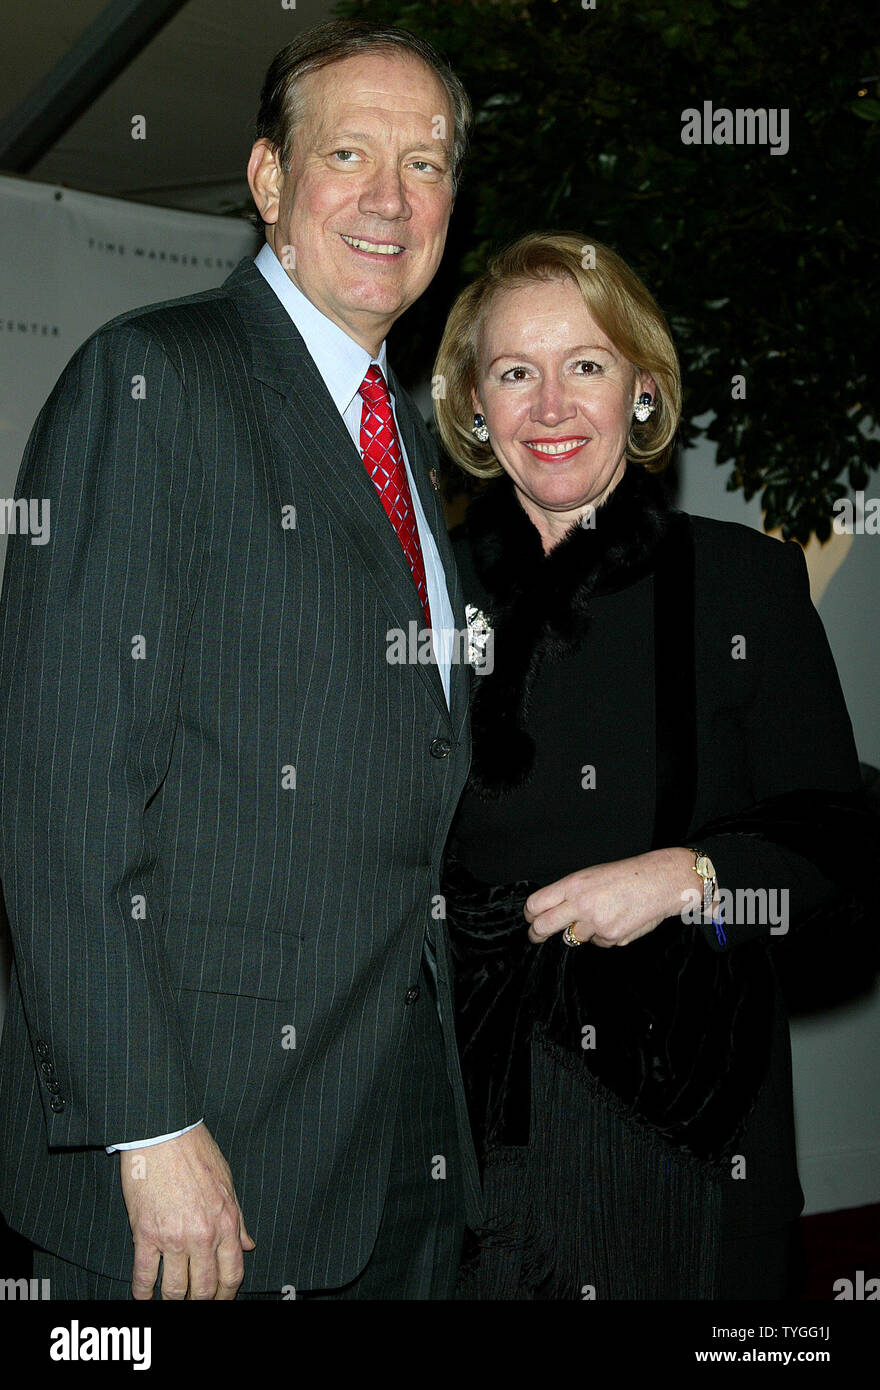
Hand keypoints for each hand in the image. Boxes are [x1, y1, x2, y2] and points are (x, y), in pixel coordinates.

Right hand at [120, 1122, 254, 1299]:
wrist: (165, 1133)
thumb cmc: (196, 1152)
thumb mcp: (227, 1182)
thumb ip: (238, 1219)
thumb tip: (248, 1245)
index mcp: (226, 1222)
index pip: (232, 1274)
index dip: (226, 1295)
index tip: (220, 1300)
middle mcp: (203, 1236)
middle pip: (204, 1289)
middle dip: (200, 1302)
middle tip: (194, 1305)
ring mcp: (174, 1237)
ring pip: (175, 1289)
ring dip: (172, 1301)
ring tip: (170, 1303)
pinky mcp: (146, 1234)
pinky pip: (144, 1275)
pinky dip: (143, 1293)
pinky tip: (143, 1298)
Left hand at [524, 848, 696, 947]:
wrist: (659, 882)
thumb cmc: (626, 876)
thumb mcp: (591, 876)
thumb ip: (570, 894)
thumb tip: (551, 912)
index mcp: (573, 885)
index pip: (537, 904)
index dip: (530, 914)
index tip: (530, 918)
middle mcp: (581, 904)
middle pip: (543, 926)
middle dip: (536, 934)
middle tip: (535, 936)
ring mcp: (595, 923)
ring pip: (574, 936)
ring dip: (583, 931)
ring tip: (604, 913)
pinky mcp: (611, 937)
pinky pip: (599, 942)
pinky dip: (605, 935)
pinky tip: (620, 919)